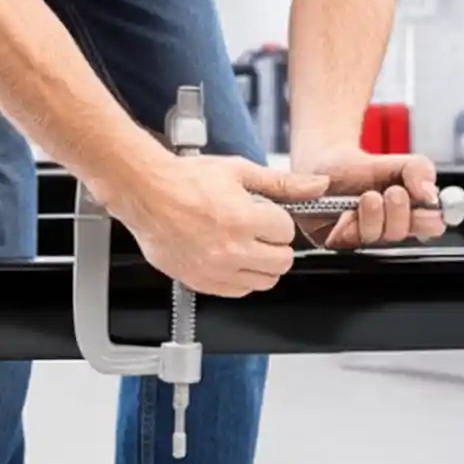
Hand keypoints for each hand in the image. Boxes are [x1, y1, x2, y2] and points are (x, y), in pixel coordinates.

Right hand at [104, 155, 328, 297]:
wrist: (146, 193)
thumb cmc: (185, 180)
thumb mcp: (239, 172)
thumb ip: (282, 183)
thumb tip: (317, 186)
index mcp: (243, 220)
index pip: (286, 231)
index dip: (278, 219)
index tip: (265, 213)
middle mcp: (231, 250)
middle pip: (281, 261)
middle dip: (276, 244)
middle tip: (261, 230)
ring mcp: (215, 270)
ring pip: (264, 281)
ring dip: (261, 263)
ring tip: (244, 243)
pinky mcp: (200, 282)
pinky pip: (238, 291)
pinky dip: (240, 277)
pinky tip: (229, 257)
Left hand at [291, 148, 446, 248]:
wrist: (323, 164)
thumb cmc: (360, 169)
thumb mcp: (397, 161)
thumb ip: (420, 171)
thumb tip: (430, 193)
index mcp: (407, 215)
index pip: (429, 227)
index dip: (430, 219)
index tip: (428, 202)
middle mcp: (385, 230)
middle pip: (400, 233)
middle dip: (400, 211)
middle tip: (394, 192)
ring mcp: (360, 237)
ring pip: (374, 236)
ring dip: (374, 213)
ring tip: (368, 196)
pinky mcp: (336, 241)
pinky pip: (345, 239)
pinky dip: (348, 221)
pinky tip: (347, 210)